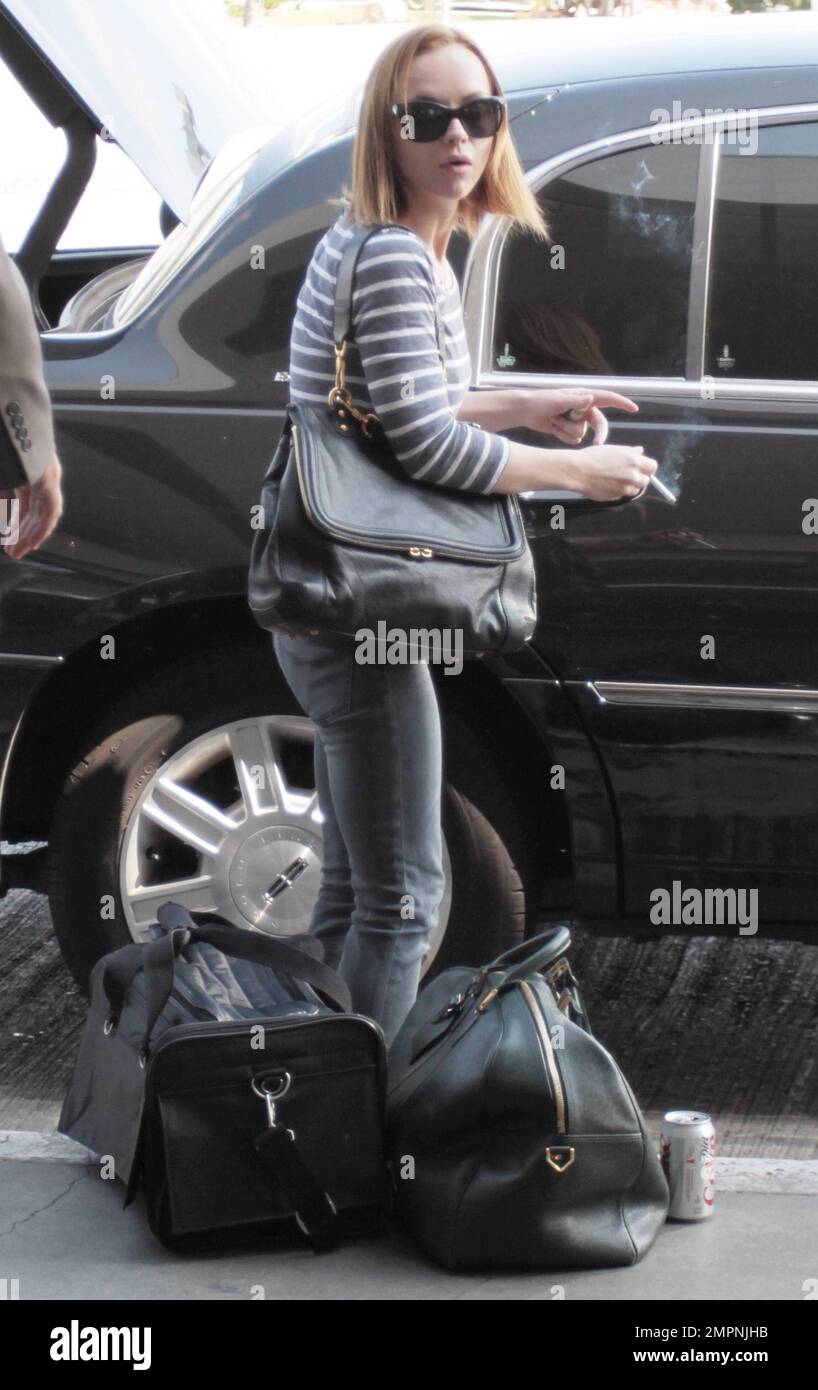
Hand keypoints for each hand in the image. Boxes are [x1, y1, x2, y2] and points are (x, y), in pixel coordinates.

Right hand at [0, 454, 63, 559]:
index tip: (9, 537)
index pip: (24, 501)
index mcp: (25, 468)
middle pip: (33, 509)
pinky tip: (33, 542)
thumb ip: (2, 492)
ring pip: (42, 513)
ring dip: (31, 535)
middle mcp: (38, 472)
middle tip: (13, 550)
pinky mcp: (48, 478)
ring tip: (18, 552)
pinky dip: (41, 528)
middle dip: (22, 532)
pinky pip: (49, 511)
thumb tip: (4, 509)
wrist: (5, 416)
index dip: (17, 521)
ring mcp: (45, 475)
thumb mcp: (1, 475)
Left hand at [520, 388, 638, 444]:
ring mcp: (575, 419)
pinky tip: (552, 427)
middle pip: (598, 424)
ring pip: (582, 433)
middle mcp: (582, 408)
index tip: (634, 409)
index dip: (622, 403)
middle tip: (597, 444)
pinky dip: (563, 436)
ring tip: (554, 421)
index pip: (608, 399)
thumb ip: (576, 401)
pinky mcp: (567, 429)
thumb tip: (591, 399)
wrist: (525, 410)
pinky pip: (572, 439)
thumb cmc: (541, 400)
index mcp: (583, 397)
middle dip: (598, 434)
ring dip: (568, 430)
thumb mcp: (558, 400)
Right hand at [566, 444, 657, 502]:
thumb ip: (630, 451)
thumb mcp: (613, 449)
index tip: (642, 467)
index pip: (652, 467)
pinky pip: (623, 495)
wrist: (578, 471)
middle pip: (646, 480)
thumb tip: (640, 451)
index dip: (647, 467)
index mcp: (633, 461)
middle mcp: (632, 476)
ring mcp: (624, 488)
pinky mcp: (616, 498)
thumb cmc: (593, 457)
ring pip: (635, 490)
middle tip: (628, 473)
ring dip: (629, 485)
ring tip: (616, 478)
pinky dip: (619, 491)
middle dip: (639, 477)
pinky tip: (608, 483)